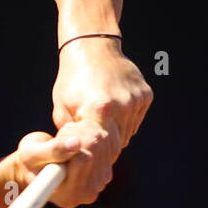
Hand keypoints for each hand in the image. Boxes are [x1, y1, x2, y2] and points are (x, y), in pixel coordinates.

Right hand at [12, 121, 114, 207]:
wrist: (37, 168)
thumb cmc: (28, 163)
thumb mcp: (30, 154)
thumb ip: (53, 150)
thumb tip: (76, 143)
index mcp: (68, 195)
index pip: (82, 158)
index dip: (72, 142)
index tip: (61, 134)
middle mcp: (87, 194)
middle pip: (95, 147)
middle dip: (76, 133)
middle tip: (60, 134)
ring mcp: (99, 184)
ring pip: (101, 142)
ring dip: (82, 131)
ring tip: (64, 139)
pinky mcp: (106, 172)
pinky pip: (106, 142)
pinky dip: (90, 134)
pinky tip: (76, 142)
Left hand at [52, 36, 152, 151]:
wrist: (92, 48)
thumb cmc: (72, 78)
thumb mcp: (61, 107)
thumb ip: (69, 135)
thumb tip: (73, 157)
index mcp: (99, 109)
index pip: (102, 148)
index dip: (95, 156)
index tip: (89, 160)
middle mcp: (122, 105)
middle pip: (117, 143)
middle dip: (105, 147)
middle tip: (94, 144)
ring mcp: (136, 100)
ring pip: (128, 133)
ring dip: (115, 133)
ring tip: (101, 121)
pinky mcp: (145, 95)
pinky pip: (136, 119)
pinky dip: (125, 120)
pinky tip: (113, 108)